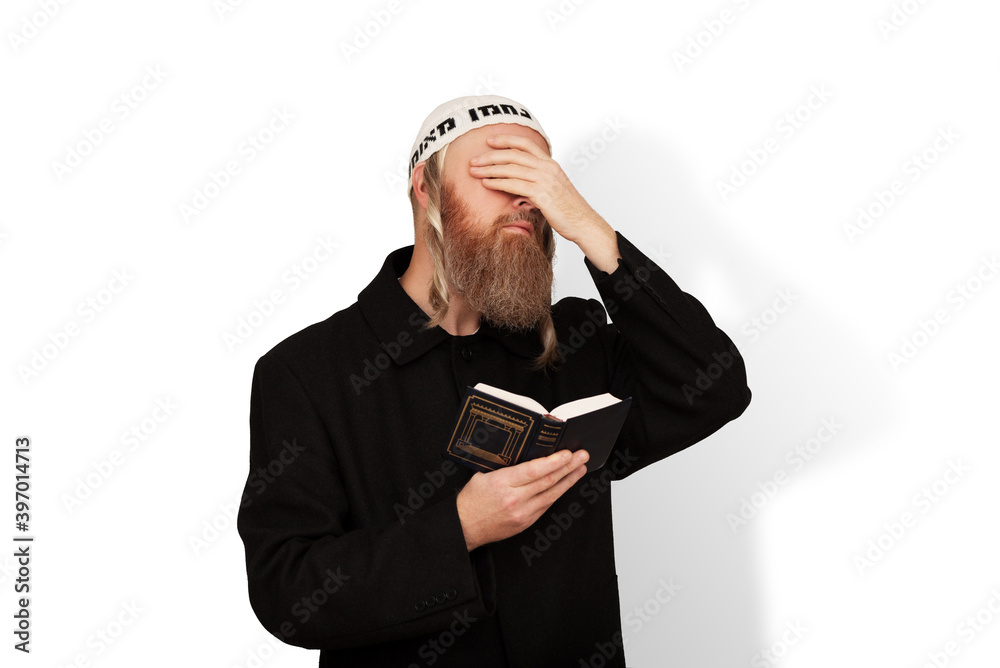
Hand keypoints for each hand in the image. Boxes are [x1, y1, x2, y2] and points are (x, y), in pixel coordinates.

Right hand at [456, 449, 589, 551]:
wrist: (464, 527)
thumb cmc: (472, 500)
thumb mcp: (483, 475)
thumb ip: (504, 466)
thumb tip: (526, 454)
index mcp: (501, 483)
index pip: (534, 471)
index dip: (554, 461)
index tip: (567, 453)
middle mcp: (514, 499)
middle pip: (548, 481)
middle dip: (568, 467)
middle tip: (582, 456)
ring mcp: (522, 513)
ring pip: (551, 494)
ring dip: (569, 480)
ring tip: (580, 469)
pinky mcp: (525, 522)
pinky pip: (545, 506)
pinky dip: (557, 494)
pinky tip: (565, 485)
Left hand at [469, 135, 620, 271]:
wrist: (583, 223)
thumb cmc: (567, 209)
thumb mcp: (553, 189)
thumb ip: (537, 182)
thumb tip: (519, 187)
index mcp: (550, 164)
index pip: (526, 144)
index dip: (506, 140)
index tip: (489, 140)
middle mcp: (547, 168)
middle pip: (514, 154)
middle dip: (490, 156)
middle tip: (473, 159)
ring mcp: (545, 180)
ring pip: (511, 169)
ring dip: (489, 169)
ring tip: (474, 171)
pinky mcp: (541, 195)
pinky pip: (514, 185)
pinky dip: (497, 183)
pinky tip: (486, 183)